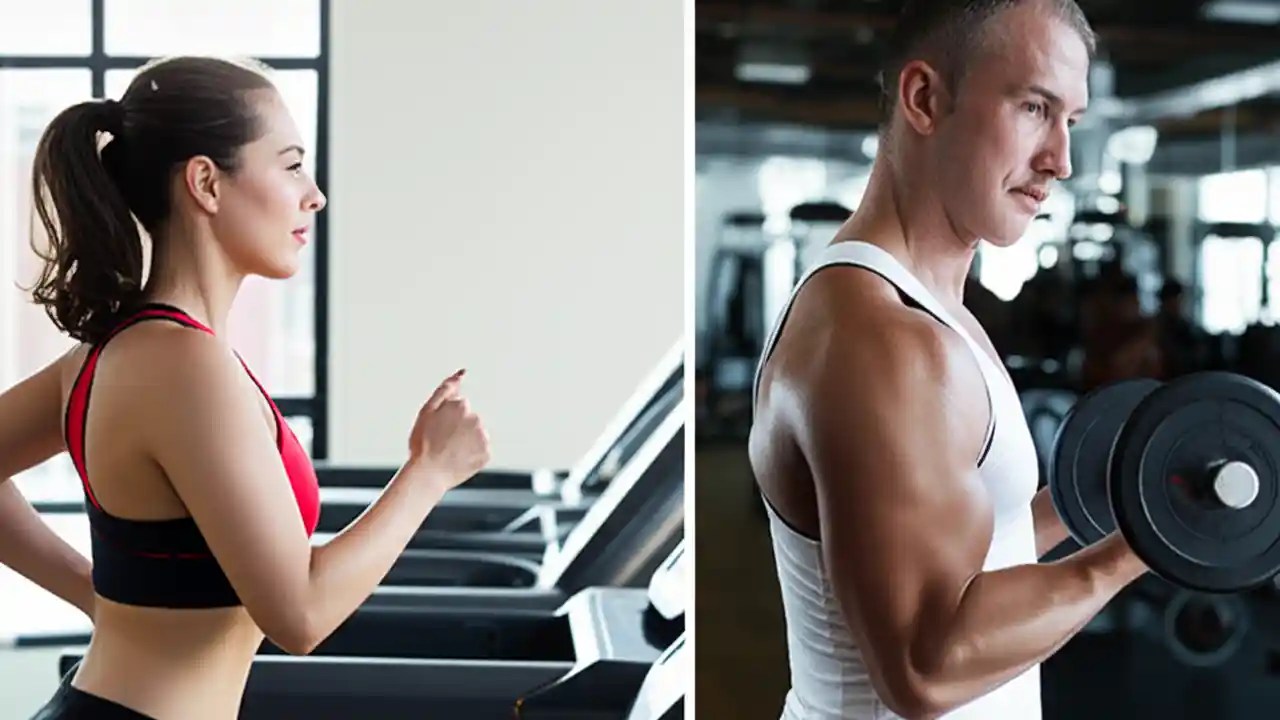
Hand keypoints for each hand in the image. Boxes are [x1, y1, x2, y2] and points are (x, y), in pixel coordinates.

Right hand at [407, 369, 490, 490]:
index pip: (459, 406)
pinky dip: (472, 454)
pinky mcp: (486, 454)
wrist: (427, 473)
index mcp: (462, 405)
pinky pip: (480, 451)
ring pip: (475, 435)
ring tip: (450, 451)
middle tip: (443, 441)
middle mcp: (477, 419)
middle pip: (469, 419)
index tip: (438, 429)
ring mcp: (483, 437)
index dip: (446, 418)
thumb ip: (446, 389)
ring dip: (466, 441)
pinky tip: (458, 459)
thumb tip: (461, 373)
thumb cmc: (423, 443)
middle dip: (459, 427)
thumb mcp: (427, 411)